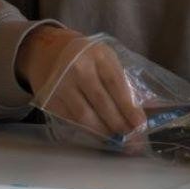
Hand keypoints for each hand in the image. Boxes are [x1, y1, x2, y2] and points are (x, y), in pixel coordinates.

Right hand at [17, 26, 145, 138]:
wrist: (49, 49)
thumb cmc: (87, 56)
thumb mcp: (106, 58)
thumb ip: (120, 80)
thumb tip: (139, 111)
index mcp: (98, 56)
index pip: (115, 84)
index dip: (128, 106)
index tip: (139, 123)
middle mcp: (78, 69)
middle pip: (101, 102)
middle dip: (118, 123)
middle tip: (130, 136)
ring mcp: (61, 84)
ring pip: (84, 115)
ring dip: (103, 131)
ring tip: (116, 138)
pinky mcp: (50, 98)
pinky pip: (71, 119)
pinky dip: (87, 130)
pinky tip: (98, 134)